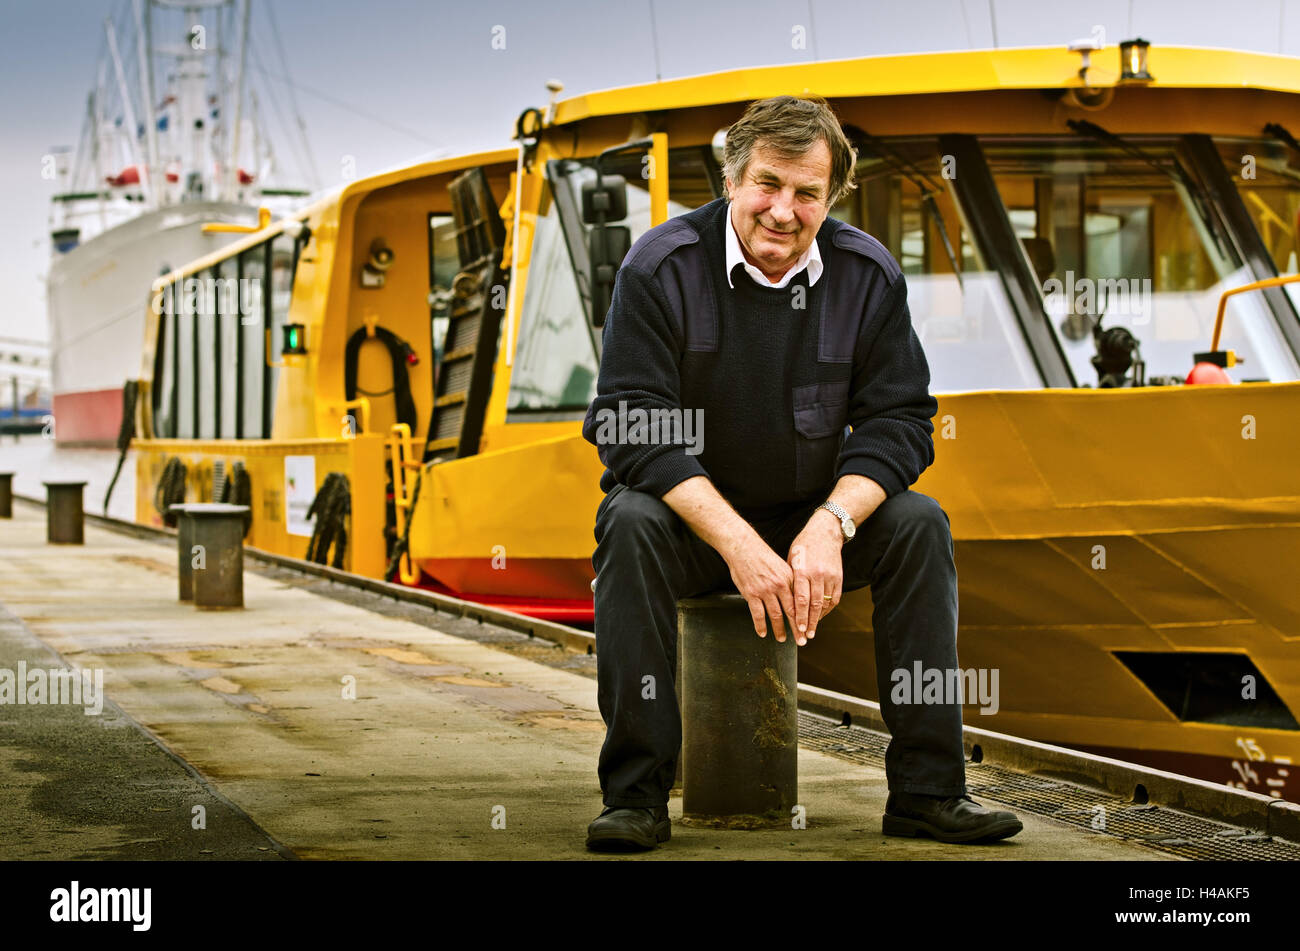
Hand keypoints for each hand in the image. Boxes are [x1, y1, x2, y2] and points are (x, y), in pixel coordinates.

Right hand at [724, 532, 798, 642]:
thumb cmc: (762, 556)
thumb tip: (796, 598)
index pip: (800, 603)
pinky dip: (760, 626)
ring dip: (779, 629)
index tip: (807, 629)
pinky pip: (757, 614)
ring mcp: (765, 591)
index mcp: (790, 579)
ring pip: (775, 615)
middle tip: (801, 641)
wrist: (744, 548)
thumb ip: (789, 582)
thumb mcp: (782, 566)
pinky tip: (762, 633)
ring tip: (781, 639)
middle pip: (791, 612)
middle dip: (796, 629)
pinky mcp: (752, 594)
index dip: (805, 618)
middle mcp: (780, 586)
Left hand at [786, 509, 843, 638]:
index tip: (797, 629)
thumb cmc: (803, 545)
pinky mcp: (839, 577)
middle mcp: (817, 575)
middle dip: (809, 623)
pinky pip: (835, 598)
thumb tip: (783, 598)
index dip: (799, 616)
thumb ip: (789, 579)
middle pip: (814, 605)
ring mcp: (830, 576)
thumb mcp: (791, 559)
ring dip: (818, 619)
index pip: (801, 599)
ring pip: (825, 603)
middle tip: (805, 638)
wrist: (825, 532)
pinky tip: (821, 616)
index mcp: (802, 570)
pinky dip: (828, 609)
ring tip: (811, 631)